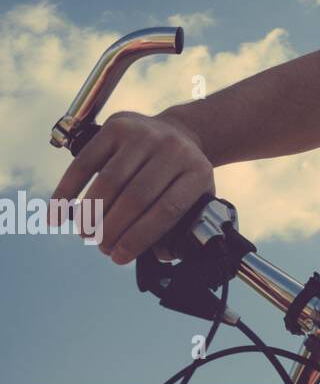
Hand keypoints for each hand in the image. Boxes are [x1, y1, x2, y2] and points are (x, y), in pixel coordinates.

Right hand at [49, 110, 215, 264]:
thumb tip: (157, 255)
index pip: (167, 210)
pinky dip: (67, 191)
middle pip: (135, 198)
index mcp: (197, 172)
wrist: (178, 132)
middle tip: (102, 247)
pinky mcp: (118, 126)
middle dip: (112, 230)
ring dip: (91, 215)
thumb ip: (179, 226)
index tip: (119, 257)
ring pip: (110, 182)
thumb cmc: (180, 175)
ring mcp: (145, 135)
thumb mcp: (194, 196)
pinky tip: (58, 213)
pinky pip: (85, 163)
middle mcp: (174, 150)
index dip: (139, 238)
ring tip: (86, 233)